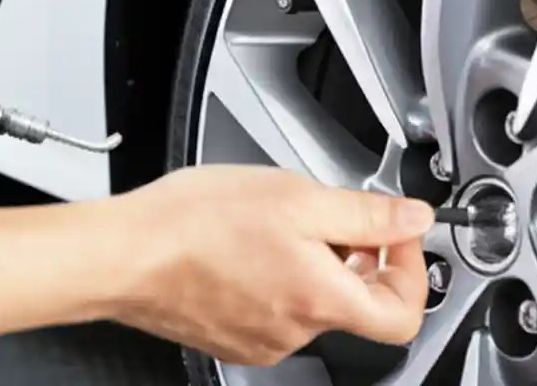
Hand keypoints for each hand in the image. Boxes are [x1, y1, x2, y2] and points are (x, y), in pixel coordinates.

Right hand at [108, 165, 431, 366]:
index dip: (412, 269)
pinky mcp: (229, 336)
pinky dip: (272, 277)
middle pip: (355, 303)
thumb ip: (366, 212)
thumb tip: (413, 218)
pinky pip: (271, 309)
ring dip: (309, 263)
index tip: (396, 234)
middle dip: (355, 256)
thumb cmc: (194, 225)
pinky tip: (243, 244)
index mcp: (321, 299)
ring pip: (310, 302)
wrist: (124, 254)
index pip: (404, 314)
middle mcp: (295, 332)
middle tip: (328, 215)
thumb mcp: (296, 196)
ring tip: (272, 222)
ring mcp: (260, 340)